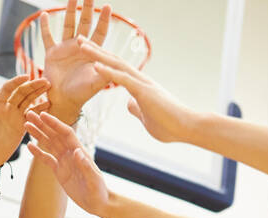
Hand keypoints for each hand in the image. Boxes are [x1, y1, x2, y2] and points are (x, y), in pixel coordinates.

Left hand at [0, 74, 50, 168]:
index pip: (8, 89)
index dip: (17, 82)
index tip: (26, 76)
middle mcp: (7, 108)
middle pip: (22, 93)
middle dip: (33, 86)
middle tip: (45, 81)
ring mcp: (16, 116)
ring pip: (29, 101)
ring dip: (39, 94)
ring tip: (49, 88)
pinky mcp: (22, 125)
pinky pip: (32, 115)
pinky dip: (40, 109)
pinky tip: (49, 104)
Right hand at [24, 109, 111, 214]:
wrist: (98, 203)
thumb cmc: (99, 191)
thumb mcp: (93, 180)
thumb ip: (85, 166)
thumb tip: (77, 152)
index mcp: (79, 152)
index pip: (65, 133)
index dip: (54, 123)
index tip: (43, 115)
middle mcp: (70, 153)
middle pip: (54, 135)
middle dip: (42, 124)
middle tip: (29, 114)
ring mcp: (64, 161)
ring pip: (49, 144)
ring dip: (38, 134)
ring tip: (26, 125)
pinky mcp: (59, 171)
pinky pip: (47, 159)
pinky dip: (38, 152)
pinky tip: (29, 146)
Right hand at [37, 0, 112, 121]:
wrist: (64, 101)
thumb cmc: (82, 94)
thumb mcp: (97, 82)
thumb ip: (106, 72)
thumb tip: (117, 65)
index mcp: (92, 52)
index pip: (100, 32)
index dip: (103, 20)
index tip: (108, 6)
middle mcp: (79, 47)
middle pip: (84, 23)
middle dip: (88, 8)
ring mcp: (65, 48)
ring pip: (67, 25)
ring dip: (69, 11)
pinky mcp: (52, 53)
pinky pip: (47, 37)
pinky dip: (45, 26)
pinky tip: (45, 15)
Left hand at [76, 35, 197, 142]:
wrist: (188, 128)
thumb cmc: (170, 125)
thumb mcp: (146, 117)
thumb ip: (137, 108)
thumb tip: (128, 104)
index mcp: (139, 86)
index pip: (117, 70)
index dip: (102, 60)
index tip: (88, 54)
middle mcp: (140, 80)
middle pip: (114, 61)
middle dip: (95, 50)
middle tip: (79, 40)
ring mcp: (142, 84)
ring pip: (116, 65)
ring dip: (97, 54)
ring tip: (81, 44)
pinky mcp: (144, 91)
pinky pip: (123, 79)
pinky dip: (108, 71)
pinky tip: (95, 64)